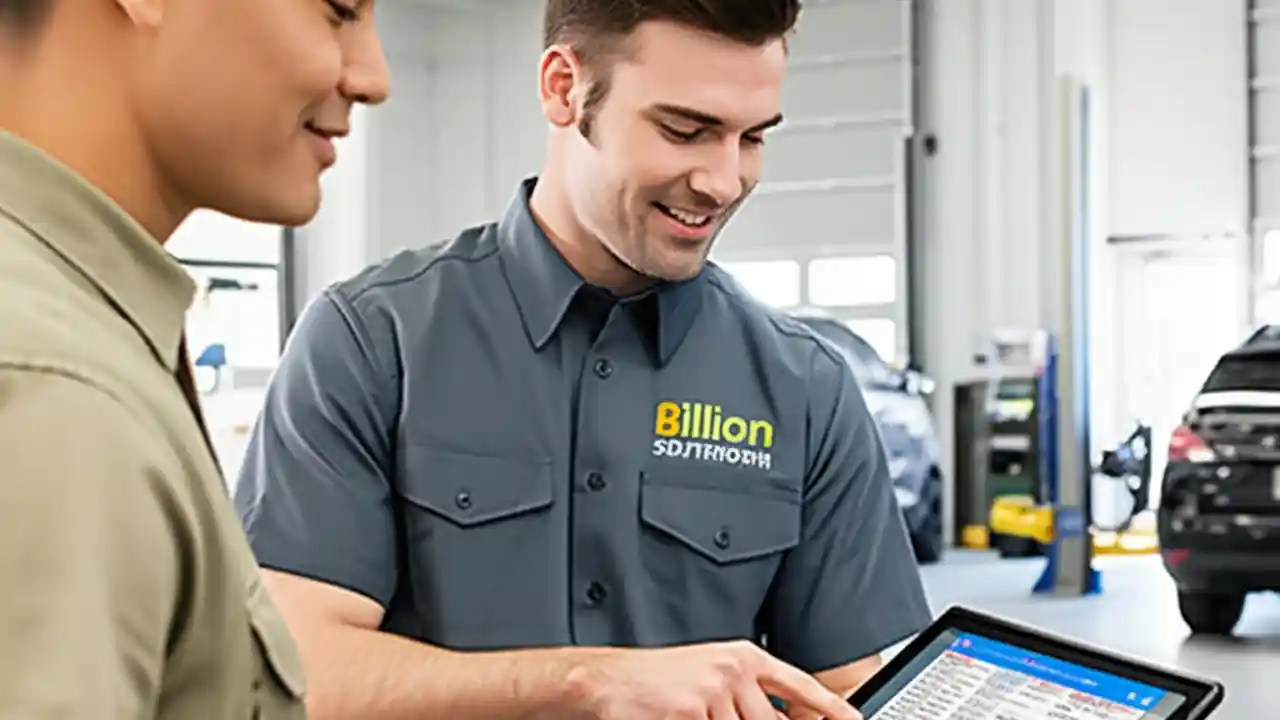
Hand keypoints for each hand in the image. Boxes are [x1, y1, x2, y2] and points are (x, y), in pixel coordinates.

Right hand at [566, 640, 860, 719]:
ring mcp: (712, 692)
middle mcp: (733, 670)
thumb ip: (748, 696)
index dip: (831, 708)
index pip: (800, 685)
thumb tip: (778, 718)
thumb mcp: (711, 675)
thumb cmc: (658, 681)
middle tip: (725, 718)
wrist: (609, 681)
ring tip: (694, 714)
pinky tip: (681, 719)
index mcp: (743, 657)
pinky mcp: (690, 713)